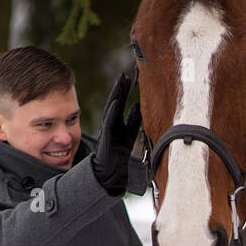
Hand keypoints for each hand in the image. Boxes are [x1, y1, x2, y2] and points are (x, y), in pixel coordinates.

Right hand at [92, 72, 141, 194]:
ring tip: (121, 83)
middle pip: (114, 101)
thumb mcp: (129, 132)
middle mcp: (109, 122)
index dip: (123, 91)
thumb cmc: (118, 151)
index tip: (128, 78)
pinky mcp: (106, 135)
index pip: (119, 102)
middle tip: (124, 76)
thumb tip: (138, 105)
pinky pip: (109, 121)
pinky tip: (117, 102)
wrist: (111, 169)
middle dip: (119, 88)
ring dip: (116, 95)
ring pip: (111, 108)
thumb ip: (133, 120)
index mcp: (115, 120)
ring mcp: (107, 127)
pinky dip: (113, 111)